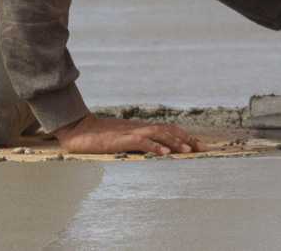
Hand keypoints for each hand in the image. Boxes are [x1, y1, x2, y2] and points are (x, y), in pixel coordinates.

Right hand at [54, 113, 202, 156]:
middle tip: (202, 148)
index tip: (198, 144)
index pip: (167, 129)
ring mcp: (130, 132)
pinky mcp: (121, 139)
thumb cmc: (97, 138)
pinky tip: (164, 153)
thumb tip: (151, 151)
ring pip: (158, 133)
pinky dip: (154, 146)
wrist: (77, 130)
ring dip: (174, 142)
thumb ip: (135, 143)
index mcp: (139, 128)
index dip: (184, 135)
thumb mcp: (121, 140)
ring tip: (188, 150)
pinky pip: (141, 142)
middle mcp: (138, 128)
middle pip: (167, 130)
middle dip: (186, 139)